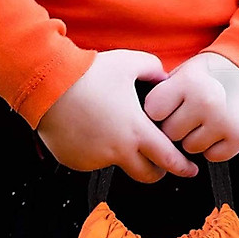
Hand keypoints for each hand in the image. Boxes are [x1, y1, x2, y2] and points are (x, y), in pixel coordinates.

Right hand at [36, 50, 198, 182]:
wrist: (47, 84)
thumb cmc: (89, 72)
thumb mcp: (128, 62)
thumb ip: (153, 69)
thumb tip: (164, 78)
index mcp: (136, 131)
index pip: (168, 159)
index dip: (182, 167)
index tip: (190, 170)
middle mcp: (118, 151)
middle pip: (146, 175)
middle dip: (157, 172)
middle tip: (159, 164)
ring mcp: (96, 159)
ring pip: (117, 165)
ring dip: (122, 155)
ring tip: (110, 128)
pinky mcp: (76, 162)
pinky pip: (92, 161)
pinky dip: (95, 151)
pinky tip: (88, 129)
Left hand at [142, 52, 238, 160]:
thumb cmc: (212, 74)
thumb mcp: (186, 72)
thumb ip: (164, 93)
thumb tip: (140, 122)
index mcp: (189, 81)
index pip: (152, 111)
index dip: (158, 111)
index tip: (168, 105)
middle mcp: (206, 101)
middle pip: (170, 134)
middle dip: (176, 126)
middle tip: (190, 113)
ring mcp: (224, 121)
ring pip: (190, 148)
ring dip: (195, 138)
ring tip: (207, 119)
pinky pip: (212, 156)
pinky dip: (214, 146)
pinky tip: (220, 128)